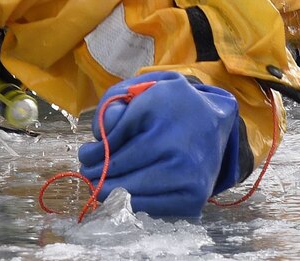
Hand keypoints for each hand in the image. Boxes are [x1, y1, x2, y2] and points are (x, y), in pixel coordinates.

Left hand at [77, 71, 240, 216]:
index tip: (84, 155)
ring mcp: (190, 183)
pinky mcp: (194, 200)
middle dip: (99, 176)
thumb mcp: (142, 90)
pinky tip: (125, 189)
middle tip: (87, 172)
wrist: (214, 119)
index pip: (117, 153)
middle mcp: (180, 158)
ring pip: (134, 196)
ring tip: (100, 182)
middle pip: (123, 177)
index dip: (95, 156)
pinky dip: (133, 201)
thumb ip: (115, 107)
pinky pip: (151, 208)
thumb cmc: (170, 103)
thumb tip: (100, 139)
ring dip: (111, 191)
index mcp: (164, 130)